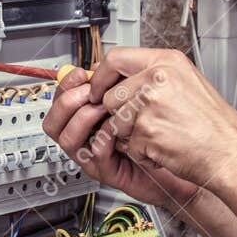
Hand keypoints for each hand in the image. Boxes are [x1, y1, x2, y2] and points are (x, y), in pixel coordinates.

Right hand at [42, 66, 197, 205]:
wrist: (183, 159)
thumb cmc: (161, 131)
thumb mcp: (135, 98)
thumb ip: (114, 84)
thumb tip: (97, 67)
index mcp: (88, 118)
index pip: (60, 101)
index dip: (65, 85)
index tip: (80, 73)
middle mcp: (86, 137)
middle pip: (53, 121)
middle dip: (67, 100)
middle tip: (88, 92)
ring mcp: (94, 154)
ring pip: (66, 138)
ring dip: (82, 118)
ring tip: (102, 108)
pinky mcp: (108, 170)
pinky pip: (93, 153)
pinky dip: (102, 138)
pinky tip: (116, 128)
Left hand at [54, 48, 236, 191]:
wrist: (231, 153)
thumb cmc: (214, 125)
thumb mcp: (186, 82)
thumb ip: (152, 76)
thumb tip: (118, 77)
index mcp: (167, 62)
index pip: (115, 58)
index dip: (101, 77)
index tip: (99, 90)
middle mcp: (158, 78)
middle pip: (110, 95)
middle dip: (118, 115)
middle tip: (142, 124)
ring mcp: (151, 104)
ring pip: (116, 122)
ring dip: (132, 136)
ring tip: (162, 136)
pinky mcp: (147, 131)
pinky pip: (128, 145)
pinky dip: (143, 154)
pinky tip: (165, 148)